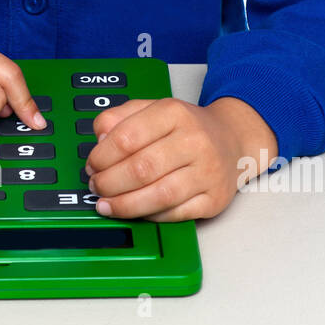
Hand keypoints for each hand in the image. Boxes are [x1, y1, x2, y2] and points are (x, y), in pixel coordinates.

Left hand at [84, 96, 278, 221]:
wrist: (232, 139)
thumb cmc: (187, 127)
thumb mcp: (151, 109)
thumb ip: (119, 117)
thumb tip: (99, 139)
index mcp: (174, 113)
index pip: (126, 138)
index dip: (101, 157)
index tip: (92, 165)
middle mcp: (195, 141)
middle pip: (140, 169)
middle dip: (109, 183)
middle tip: (96, 186)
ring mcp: (208, 172)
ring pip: (158, 196)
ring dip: (124, 205)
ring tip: (107, 205)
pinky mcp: (214, 199)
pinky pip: (175, 214)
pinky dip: (150, 216)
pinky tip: (136, 211)